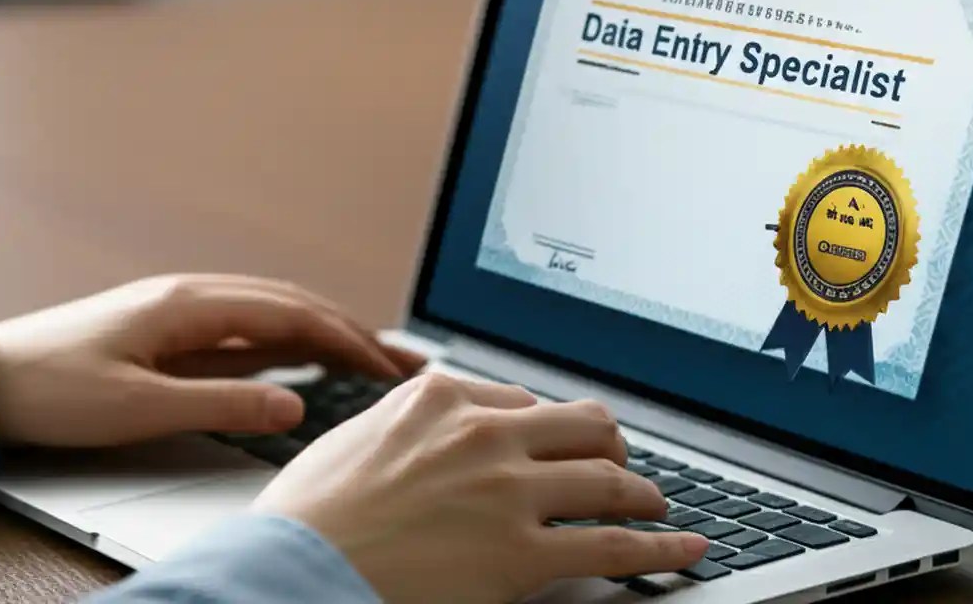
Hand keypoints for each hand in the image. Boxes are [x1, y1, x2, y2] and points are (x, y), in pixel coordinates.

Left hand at [0, 274, 422, 446]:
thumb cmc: (54, 388)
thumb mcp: (142, 407)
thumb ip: (224, 405)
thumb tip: (295, 404)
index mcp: (191, 305)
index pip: (291, 314)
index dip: (346, 339)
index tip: (387, 366)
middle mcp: (194, 297)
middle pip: (293, 304)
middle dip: (353, 330)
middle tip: (400, 359)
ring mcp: (186, 310)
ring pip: (276, 311)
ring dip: (328, 331)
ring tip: (371, 356)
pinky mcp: (175, 330)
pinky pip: (250, 328)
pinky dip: (294, 340)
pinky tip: (308, 358)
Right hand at [252, 372, 707, 602]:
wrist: (287, 574)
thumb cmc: (307, 517)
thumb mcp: (352, 437)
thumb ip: (405, 418)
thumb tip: (430, 409)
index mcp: (441, 398)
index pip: (524, 402)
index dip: (550, 430)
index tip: (563, 444)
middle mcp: (485, 433)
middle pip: (585, 424)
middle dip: (612, 445)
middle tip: (621, 465)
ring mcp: (508, 492)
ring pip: (611, 479)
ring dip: (644, 493)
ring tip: (656, 506)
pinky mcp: (523, 554)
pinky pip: (615, 546)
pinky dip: (662, 547)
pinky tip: (685, 547)